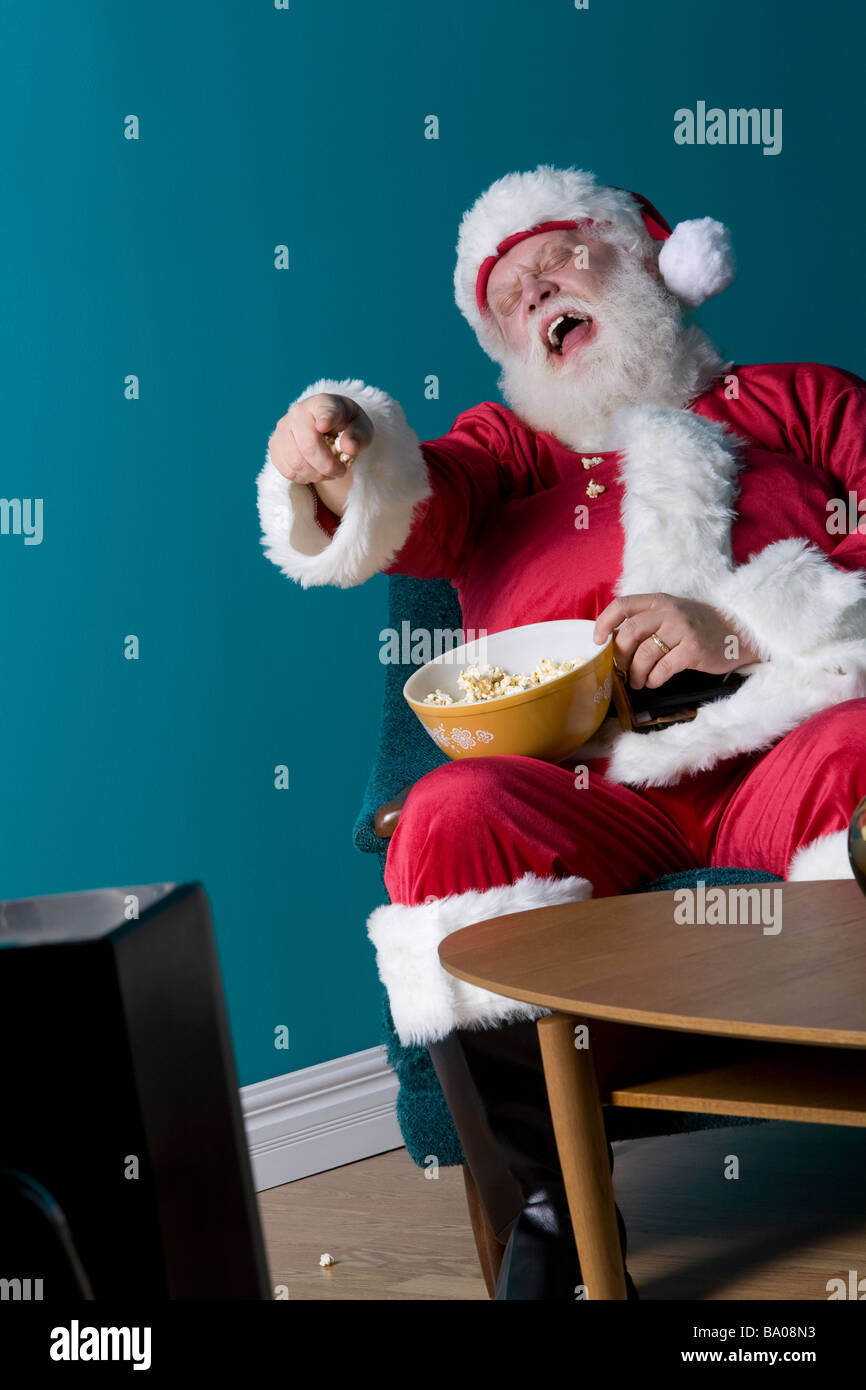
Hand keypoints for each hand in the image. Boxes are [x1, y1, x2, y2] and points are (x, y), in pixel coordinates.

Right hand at [267, 392, 374, 512]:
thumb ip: (360, 436)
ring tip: (328, 472)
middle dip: (327, 466)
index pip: (324, 411)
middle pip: (308, 446)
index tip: (324, 426)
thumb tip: (348, 447)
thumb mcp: (362, 428)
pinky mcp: (274, 445)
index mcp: (323, 403)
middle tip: (341, 471)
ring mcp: (282, 428)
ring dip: (316, 475)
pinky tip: (313, 472)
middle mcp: (298, 412)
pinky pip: (287, 470)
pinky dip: (303, 477)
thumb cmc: (347, 427)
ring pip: (296, 462)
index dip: (325, 418)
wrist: (326, 426)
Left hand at [593, 592, 760, 689]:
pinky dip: (654, 679)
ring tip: (637, 682)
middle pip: (629, 633)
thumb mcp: (672, 615)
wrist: (738, 633)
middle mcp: (669, 612)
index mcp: (659, 602)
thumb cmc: (699, 627)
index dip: (604, 623)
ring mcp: (682, 630)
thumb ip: (647, 622)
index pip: (622, 605)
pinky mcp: (693, 650)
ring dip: (635, 674)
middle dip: (619, 656)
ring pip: (644, 654)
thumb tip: (614, 643)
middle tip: (620, 669)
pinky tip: (654, 682)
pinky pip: (663, 668)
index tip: (597, 641)